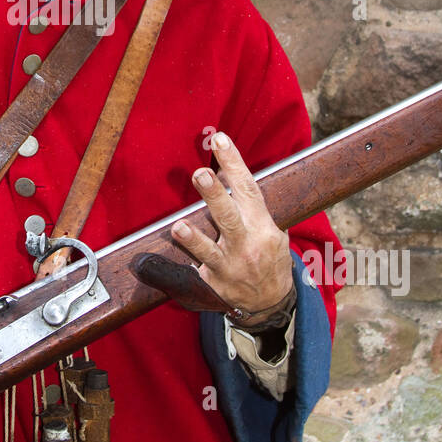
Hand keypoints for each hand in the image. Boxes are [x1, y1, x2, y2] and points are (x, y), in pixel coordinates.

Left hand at [171, 131, 292, 320]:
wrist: (271, 302)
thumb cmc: (268, 257)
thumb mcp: (273, 230)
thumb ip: (252, 206)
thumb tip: (230, 173)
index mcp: (262, 225)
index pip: (248, 188)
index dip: (234, 162)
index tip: (220, 139)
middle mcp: (246, 243)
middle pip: (228, 215)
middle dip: (214, 194)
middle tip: (200, 174)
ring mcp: (229, 265)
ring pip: (209, 249)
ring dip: (193, 237)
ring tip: (179, 225)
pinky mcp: (214, 282)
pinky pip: (196, 272)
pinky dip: (184, 264)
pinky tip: (168, 260)